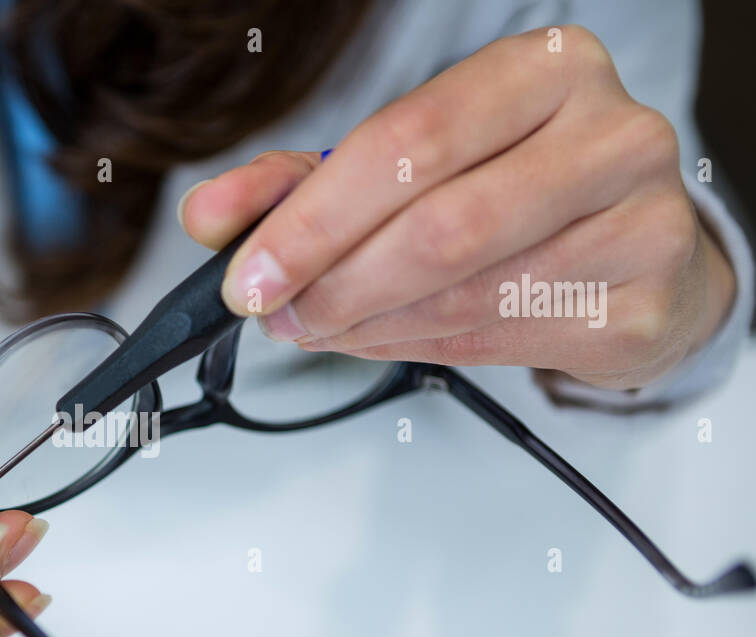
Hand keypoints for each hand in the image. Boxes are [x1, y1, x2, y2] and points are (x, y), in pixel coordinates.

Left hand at [180, 25, 736, 390]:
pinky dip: (415, 349)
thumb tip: (206, 217)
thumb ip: (299, 183)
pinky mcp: (646, 303)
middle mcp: (609, 133)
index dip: (314, 219)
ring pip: (466, 295)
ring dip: (366, 327)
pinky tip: (381, 338)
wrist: (637, 249)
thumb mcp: (404, 163)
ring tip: (321, 327)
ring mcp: (642, 220)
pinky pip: (500, 342)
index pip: (410, 139)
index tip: (247, 277)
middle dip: (334, 285)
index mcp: (544, 70)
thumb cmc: (509, 189)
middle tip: (277, 315)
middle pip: (442, 225)